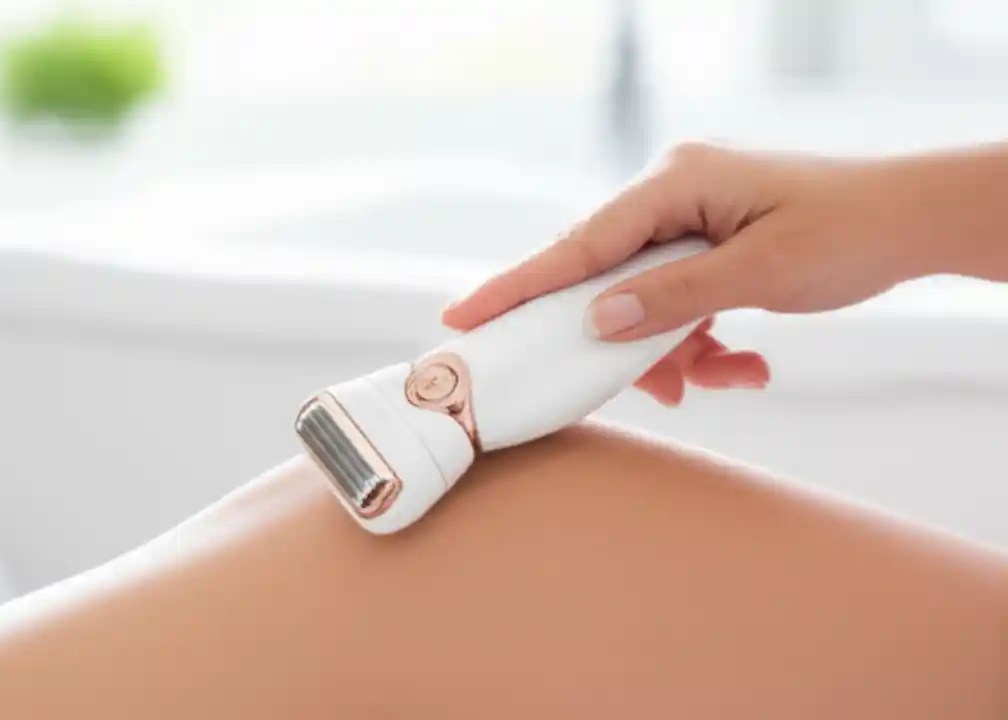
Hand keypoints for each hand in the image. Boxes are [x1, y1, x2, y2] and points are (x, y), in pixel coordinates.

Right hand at [442, 141, 1004, 404]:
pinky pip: (678, 308)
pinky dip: (703, 344)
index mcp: (675, 183)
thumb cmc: (847, 231)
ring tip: (730, 374)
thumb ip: (672, 297)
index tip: (462, 315)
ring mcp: (690, 225)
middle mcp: (673, 198)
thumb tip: (596, 321)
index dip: (519, 285)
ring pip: (645, 306)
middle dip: (628, 343)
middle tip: (651, 388)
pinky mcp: (708, 251)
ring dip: (679, 353)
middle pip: (609, 283)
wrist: (913, 224)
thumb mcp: (759, 271)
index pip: (580, 244)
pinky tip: (744, 363)